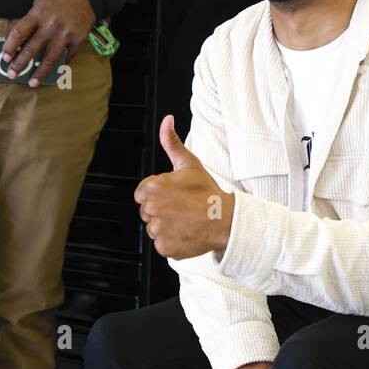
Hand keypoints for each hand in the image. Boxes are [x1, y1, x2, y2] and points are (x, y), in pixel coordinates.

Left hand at [1, 0, 95, 86]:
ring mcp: (65, 35)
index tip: (5, 57)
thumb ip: (32, 18)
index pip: (19, 33)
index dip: (10, 47)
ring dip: (39, 73)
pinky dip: (61, 66)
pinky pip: (68, 56)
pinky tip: (56, 73)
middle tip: (11, 74)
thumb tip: (21, 38)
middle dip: (19, 64)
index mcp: (38, 14)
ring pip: (50, 58)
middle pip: (31, 49)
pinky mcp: (78, 40)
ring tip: (32, 83)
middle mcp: (50, 26)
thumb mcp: (41, 1)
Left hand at [134, 115, 233, 259]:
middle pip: (146, 210)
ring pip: (154, 228)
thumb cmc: (207, 192)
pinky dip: (172, 241)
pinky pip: (161, 244)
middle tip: (182, 206)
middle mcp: (151, 209)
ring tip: (185, 219)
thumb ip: (172, 142)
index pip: (142, 193)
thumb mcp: (189, 163)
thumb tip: (166, 120)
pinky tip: (186, 232)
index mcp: (153, 188)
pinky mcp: (164, 247)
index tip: (174, 195)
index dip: (158, 193)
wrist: (226, 219)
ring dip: (165, 225)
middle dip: (161, 208)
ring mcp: (158, 230)